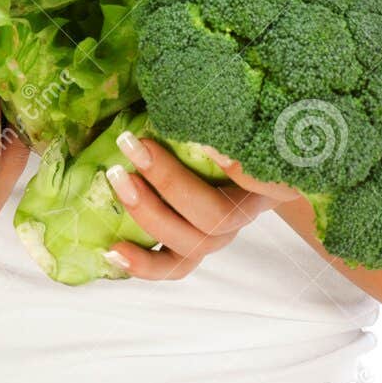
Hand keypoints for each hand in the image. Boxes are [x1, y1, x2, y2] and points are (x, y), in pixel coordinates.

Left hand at [102, 132, 301, 280]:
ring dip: (149, 214)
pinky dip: (142, 264)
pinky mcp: (194, 249)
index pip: (262, 180)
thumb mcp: (244, 118)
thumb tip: (199, 115)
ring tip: (117, 180)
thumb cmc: (240, 129)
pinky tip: (112, 250)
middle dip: (169, 182)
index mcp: (269, 179)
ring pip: (191, 244)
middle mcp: (245, 214)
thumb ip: (227, 116)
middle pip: (215, 218)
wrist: (252, 160)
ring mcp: (220, 236)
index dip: (236, 168)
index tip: (207, 141)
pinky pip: (173, 267)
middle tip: (133, 145)